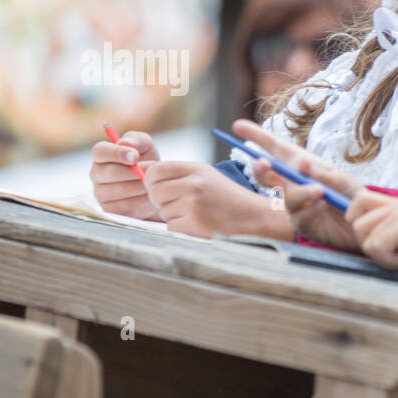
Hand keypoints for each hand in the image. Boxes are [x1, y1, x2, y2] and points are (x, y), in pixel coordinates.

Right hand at [90, 130, 161, 219]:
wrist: (156, 187)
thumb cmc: (146, 162)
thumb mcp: (145, 146)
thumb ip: (136, 140)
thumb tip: (125, 144)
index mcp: (102, 155)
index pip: (100, 151)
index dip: (117, 153)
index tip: (135, 156)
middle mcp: (97, 174)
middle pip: (110, 172)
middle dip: (135, 172)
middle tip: (152, 169)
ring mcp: (100, 193)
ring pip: (119, 190)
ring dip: (140, 186)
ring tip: (153, 182)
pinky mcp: (109, 209)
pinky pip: (124, 206)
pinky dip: (140, 200)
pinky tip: (149, 195)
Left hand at [142, 160, 293, 239]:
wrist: (254, 217)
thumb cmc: (228, 198)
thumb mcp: (207, 177)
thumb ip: (179, 174)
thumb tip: (143, 174)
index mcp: (196, 169)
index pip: (156, 170)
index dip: (152, 180)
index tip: (160, 188)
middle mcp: (194, 184)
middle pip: (154, 191)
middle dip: (161, 200)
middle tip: (180, 204)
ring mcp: (193, 204)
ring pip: (161, 210)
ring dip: (173, 215)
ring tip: (196, 214)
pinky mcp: (193, 224)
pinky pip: (170, 226)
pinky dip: (180, 228)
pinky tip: (198, 225)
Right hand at [232, 118, 363, 250]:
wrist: (364, 223)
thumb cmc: (352, 197)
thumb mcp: (341, 179)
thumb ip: (322, 172)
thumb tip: (300, 166)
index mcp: (302, 167)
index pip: (275, 149)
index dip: (256, 136)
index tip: (237, 126)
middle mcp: (294, 185)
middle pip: (267, 175)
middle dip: (261, 169)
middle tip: (264, 164)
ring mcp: (296, 206)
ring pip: (286, 197)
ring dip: (300, 191)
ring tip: (319, 190)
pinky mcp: (304, 225)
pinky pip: (300, 216)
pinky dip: (311, 208)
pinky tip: (323, 204)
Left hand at [345, 189, 397, 277]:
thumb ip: (379, 229)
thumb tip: (354, 228)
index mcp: (394, 204)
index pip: (357, 199)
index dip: (354, 219)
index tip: (373, 241)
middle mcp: (396, 204)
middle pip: (355, 220)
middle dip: (367, 244)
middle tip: (392, 252)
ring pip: (364, 236)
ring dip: (381, 255)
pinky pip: (377, 245)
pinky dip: (390, 260)